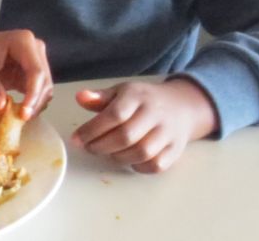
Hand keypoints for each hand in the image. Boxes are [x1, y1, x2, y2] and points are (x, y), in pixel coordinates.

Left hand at [0, 29, 51, 119]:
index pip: (36, 71)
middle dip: (35, 102)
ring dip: (34, 105)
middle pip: (43, 80)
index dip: (33, 93)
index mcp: (23, 41)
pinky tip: (19, 112)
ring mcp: (35, 61)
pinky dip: (30, 103)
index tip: (25, 113)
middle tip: (22, 119)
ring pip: (44, 88)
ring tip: (18, 118)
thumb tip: (1, 107)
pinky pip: (37, 92)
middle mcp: (34, 49)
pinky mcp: (31, 74)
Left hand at [71, 78, 219, 173]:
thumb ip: (100, 97)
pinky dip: (138, 167)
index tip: (76, 139)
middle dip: (101, 146)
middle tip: (88, 148)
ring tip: (106, 152)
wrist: (181, 106)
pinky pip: (156, 165)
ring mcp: (167, 133)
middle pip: (126, 136)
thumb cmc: (142, 100)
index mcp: (137, 96)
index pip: (114, 114)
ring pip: (141, 153)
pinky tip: (127, 159)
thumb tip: (79, 98)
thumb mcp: (121, 91)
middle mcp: (155, 114)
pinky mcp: (176, 150)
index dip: (93, 129)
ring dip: (118, 157)